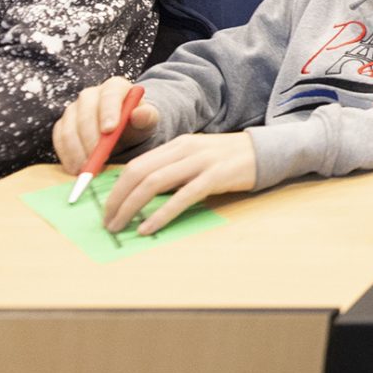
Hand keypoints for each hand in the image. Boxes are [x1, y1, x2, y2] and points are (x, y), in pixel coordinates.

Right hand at [51, 77, 157, 171]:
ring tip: (88, 167)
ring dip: (77, 150)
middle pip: (86, 113)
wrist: (124, 134)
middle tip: (98, 157)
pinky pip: (59, 139)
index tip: (109, 131)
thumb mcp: (147, 122)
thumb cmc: (136, 125)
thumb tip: (141, 113)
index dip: (108, 112)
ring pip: (69, 128)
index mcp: (115, 87)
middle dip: (91, 137)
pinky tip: (76, 168)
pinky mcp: (62, 125)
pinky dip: (67, 156)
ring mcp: (74, 109)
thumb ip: (146, 117)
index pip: (110, 95)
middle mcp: (91, 95)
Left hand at [99, 133, 256, 235]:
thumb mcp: (196, 158)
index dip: (116, 188)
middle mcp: (184, 149)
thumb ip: (172, 170)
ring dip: (131, 207)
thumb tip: (141, 196)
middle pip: (139, 172)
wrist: (266, 152)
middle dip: (117, 199)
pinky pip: (181, 197)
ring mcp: (200, 162)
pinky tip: (149, 228)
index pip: (136, 164)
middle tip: (108, 222)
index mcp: (177, 144)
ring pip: (154, 182)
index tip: (107, 209)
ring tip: (121, 226)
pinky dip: (161, 214)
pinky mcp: (215, 177)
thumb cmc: (229, 161)